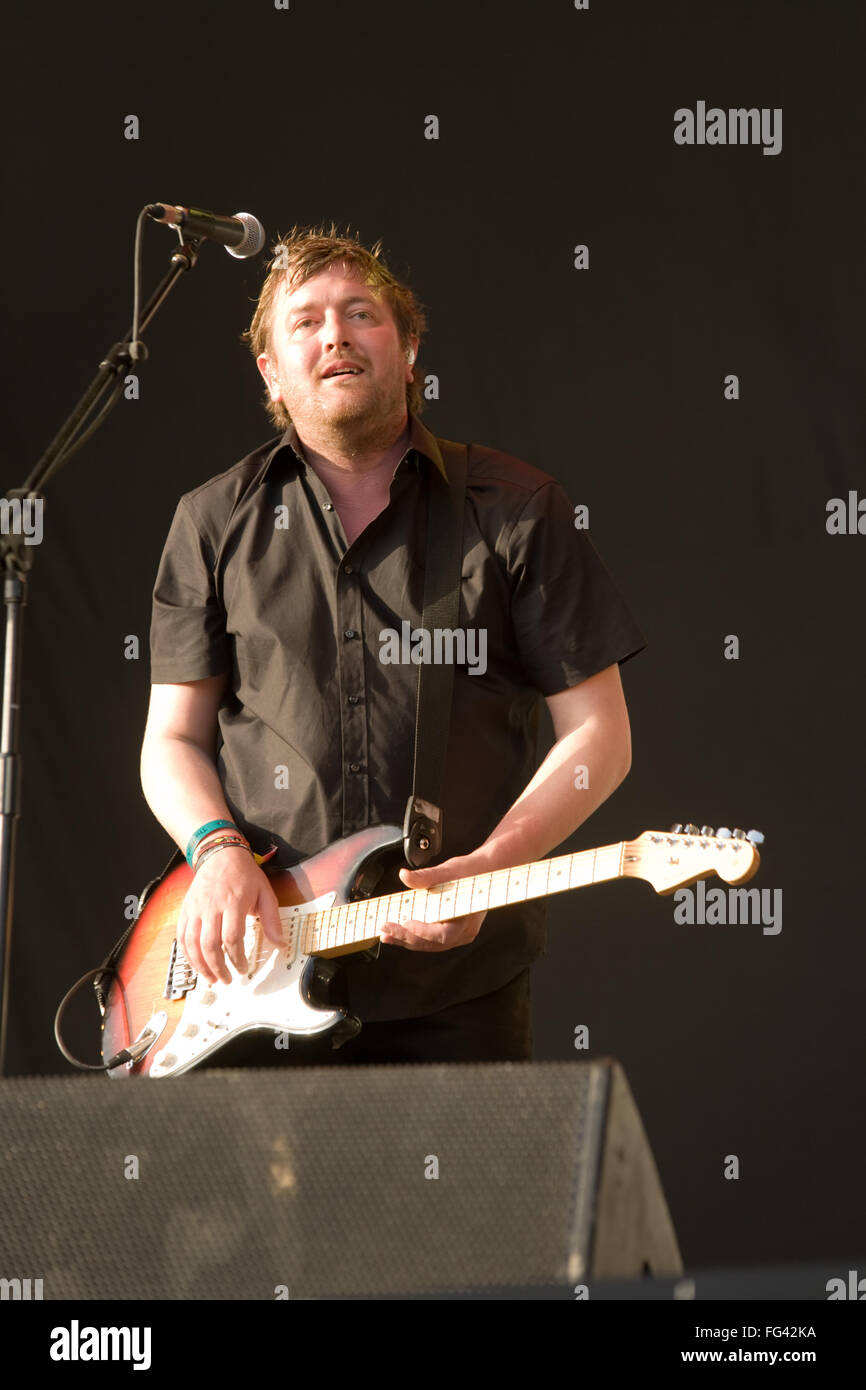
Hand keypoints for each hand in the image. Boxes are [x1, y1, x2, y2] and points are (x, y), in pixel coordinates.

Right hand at [176, 847, 283, 984]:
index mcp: (233, 903)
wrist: (220, 854)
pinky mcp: (186, 910)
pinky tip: (195, 964)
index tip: (243, 968)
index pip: (232, 938)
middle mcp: (211, 907)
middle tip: (226, 979)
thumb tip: (281, 943)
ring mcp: (195, 909)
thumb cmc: (243, 873)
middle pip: (209, 945)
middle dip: (218, 967)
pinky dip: (187, 954)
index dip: (237, 958)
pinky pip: (181, 936)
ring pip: (192, 944)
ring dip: (200, 965)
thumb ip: (272, 920)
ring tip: (211, 978)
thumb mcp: (265, 893)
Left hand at [379, 852, 489, 952]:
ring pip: (430, 945)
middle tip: (385, 930)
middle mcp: (464, 931)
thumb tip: (405, 876)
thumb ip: (425, 877)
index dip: (422, 932)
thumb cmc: (471, 871)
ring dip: (407, 940)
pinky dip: (416, 937)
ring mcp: (459, 934)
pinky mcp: (453, 932)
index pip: (442, 935)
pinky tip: (400, 933)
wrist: (485, 870)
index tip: (404, 923)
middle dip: (406, 938)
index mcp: (466, 918)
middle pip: (432, 943)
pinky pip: (432, 940)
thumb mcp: (447, 870)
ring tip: (387, 935)